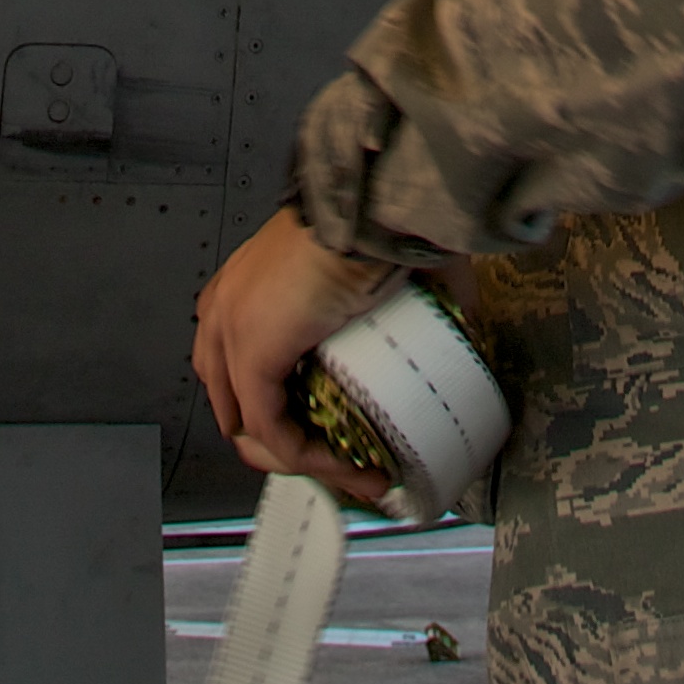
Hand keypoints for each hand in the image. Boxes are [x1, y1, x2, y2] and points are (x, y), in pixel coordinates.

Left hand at [192, 208, 397, 501]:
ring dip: (308, 462)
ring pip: (256, 429)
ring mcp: (229, 336)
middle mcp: (221, 313)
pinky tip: (351, 468)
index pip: (239, 372)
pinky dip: (313, 460)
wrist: (366, 208)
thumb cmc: (372, 222)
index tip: (332, 434)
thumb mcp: (373, 263)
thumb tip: (462, 314)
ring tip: (355, 475)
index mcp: (240, 290)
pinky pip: (275, 432)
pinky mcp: (251, 360)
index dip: (280, 411)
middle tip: (342, 463)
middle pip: (237, 406)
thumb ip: (404, 292)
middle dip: (289, 446)